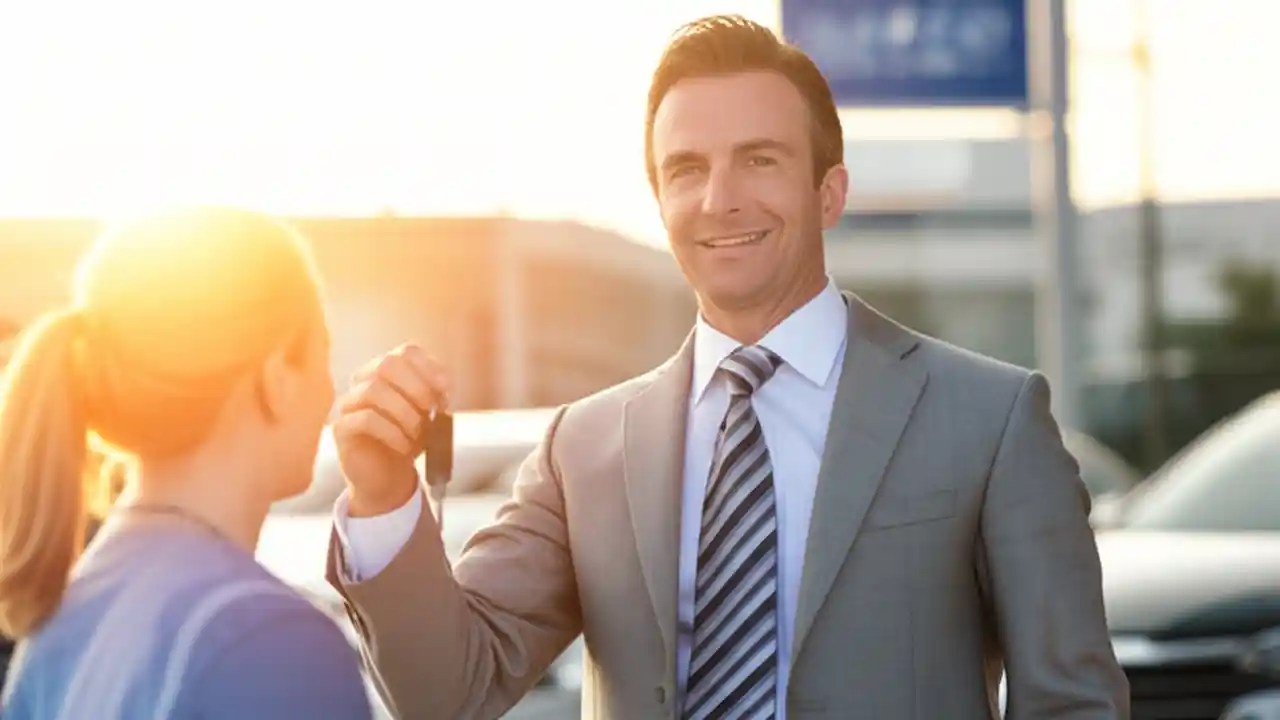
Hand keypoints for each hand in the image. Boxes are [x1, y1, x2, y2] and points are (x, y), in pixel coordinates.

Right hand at [333, 343, 451, 516]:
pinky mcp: (341, 429)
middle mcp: (364, 381)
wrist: (387, 478)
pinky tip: (404, 446)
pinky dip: (392, 432)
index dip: (429, 367)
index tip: (447, 389)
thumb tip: (443, 391)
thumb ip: (436, 399)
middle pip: (386, 364)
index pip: (406, 352)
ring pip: (373, 390)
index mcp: (388, 372)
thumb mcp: (429, 418)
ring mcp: (349, 403)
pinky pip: (365, 420)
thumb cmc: (407, 441)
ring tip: (418, 432)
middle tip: (431, 410)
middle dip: (416, 386)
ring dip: (404, 412)